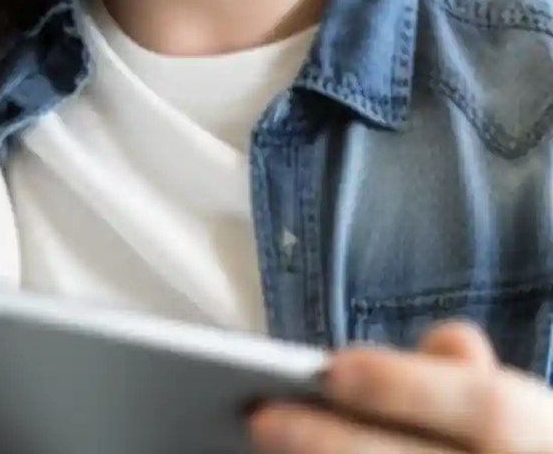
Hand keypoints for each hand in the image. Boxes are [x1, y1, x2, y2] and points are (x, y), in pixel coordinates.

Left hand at [249, 321, 552, 452]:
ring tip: (259, 452)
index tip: (330, 368)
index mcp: (543, 439)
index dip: (408, 387)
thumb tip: (446, 341)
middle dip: (339, 445)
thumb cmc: (497, 449)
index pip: (489, 409)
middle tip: (262, 418)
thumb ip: (463, 376)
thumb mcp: (508, 410)